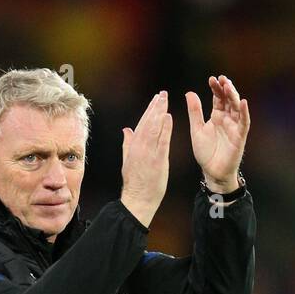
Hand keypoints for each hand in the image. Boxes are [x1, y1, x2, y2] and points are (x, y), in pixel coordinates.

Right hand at [120, 91, 172, 228]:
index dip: (149, 110)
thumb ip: (128, 144)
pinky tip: (168, 117)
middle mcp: (140, 148)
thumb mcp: (127, 161)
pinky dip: (165, 128)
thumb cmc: (134, 183)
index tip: (155, 99)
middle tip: (162, 94)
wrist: (138, 200)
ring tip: (165, 99)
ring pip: (154, 128)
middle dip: (155, 106)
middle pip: (148, 122)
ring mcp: (149, 154)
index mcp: (133, 147)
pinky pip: (162, 141)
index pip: (142, 124)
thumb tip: (126, 130)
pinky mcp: (158, 161)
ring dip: (160, 112)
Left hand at [185, 75, 249, 192]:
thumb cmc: (205, 153)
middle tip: (221, 79)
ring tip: (228, 86)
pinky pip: (244, 122)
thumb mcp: (196, 130)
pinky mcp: (240, 136)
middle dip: (226, 88)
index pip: (218, 98)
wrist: (212, 172)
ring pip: (237, 107)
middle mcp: (227, 119)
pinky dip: (244, 112)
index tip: (211, 79)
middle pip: (229, 99)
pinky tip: (243, 102)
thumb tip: (189, 93)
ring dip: (234, 96)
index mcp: (217, 116)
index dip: (216, 88)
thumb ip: (194, 112)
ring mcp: (234, 126)